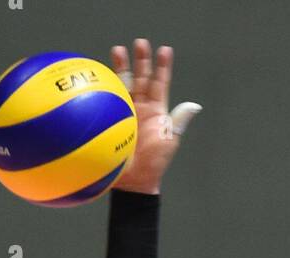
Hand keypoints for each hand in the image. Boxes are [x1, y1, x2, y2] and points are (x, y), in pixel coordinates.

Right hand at [109, 38, 201, 194]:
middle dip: (141, 60)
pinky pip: (105, 101)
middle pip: (140, 77)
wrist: (133, 182)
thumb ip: (178, 122)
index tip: (164, 50)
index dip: (163, 67)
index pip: (160, 83)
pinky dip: (101, 88)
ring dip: (121, 67)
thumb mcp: (169, 142)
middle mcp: (140, 107)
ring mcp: (124, 112)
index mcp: (156, 110)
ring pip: (123, 84)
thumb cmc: (154, 164)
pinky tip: (96, 76)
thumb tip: (194, 106)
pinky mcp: (109, 121)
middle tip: (140, 43)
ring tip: (118, 49)